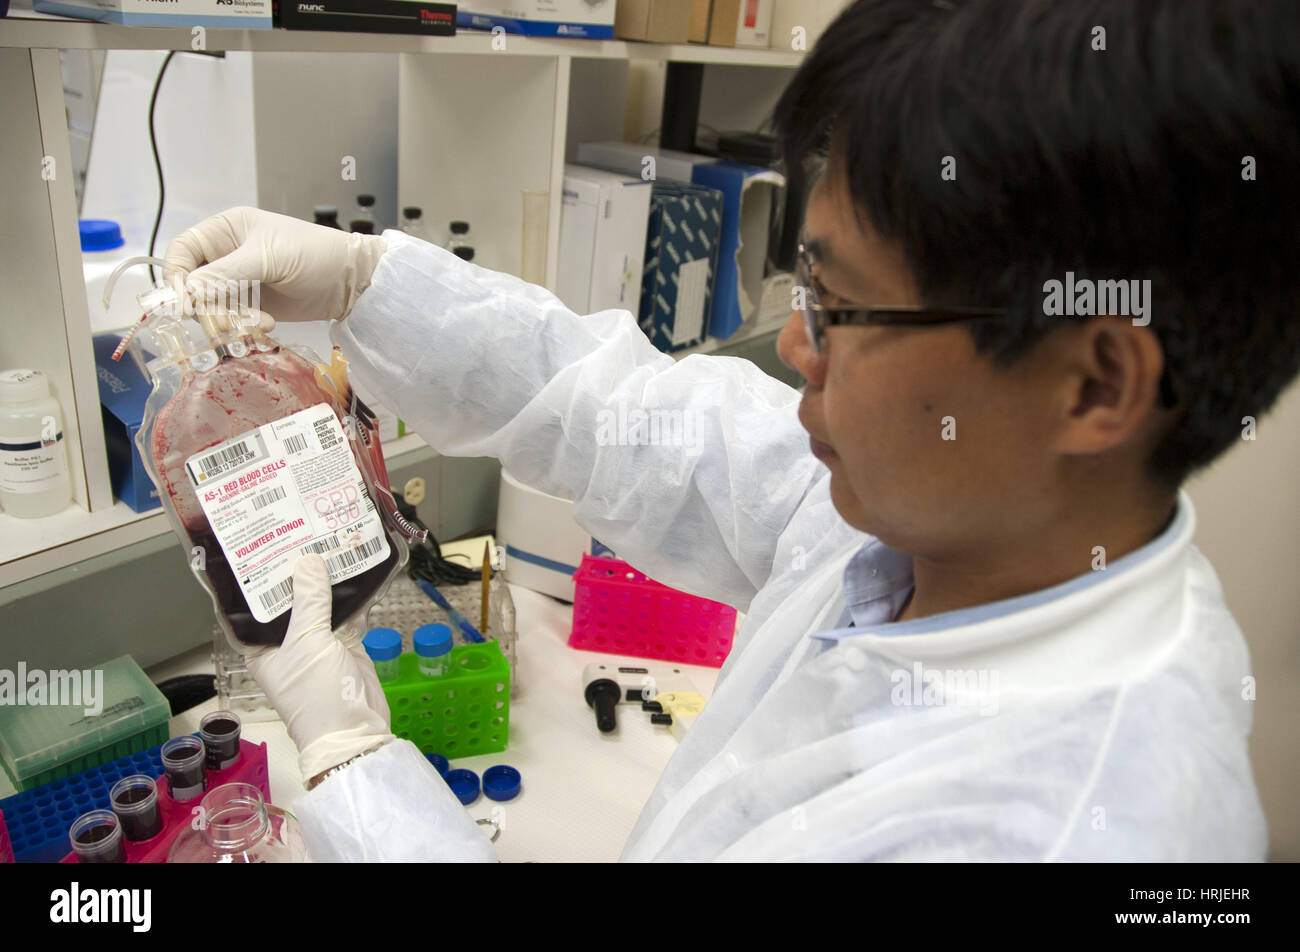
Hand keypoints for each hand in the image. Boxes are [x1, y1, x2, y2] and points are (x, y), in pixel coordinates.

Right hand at [164, 206, 387, 328]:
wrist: (350, 281)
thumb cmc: (313, 253)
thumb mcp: (267, 257)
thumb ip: (225, 273)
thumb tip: (187, 290)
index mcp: (225, 231)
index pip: (183, 250)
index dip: (177, 275)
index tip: (187, 299)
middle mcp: (227, 256)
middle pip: (192, 284)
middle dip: (207, 304)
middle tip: (226, 318)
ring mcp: (239, 283)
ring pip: (210, 307)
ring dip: (229, 319)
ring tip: (258, 321)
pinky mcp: (252, 307)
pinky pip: (231, 321)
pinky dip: (243, 327)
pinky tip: (267, 324)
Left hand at [244, 555, 394, 781]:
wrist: (355, 730)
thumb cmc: (316, 695)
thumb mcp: (308, 642)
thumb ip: (310, 600)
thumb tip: (308, 561)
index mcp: (262, 647)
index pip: (255, 605)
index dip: (260, 576)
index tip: (266, 542)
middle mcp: (287, 642)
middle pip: (291, 599)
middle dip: (298, 570)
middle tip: (302, 529)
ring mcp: (318, 641)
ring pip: (320, 602)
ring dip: (327, 578)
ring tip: (330, 539)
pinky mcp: (344, 643)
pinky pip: (346, 611)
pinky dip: (352, 592)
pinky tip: (357, 566)